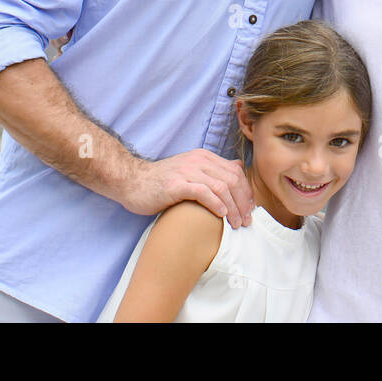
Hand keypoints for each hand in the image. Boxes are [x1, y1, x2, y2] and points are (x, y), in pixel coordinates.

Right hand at [123, 148, 253, 227]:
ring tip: (236, 223)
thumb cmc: (161, 182)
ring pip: (222, 187)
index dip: (246, 192)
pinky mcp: (176, 184)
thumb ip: (212, 171)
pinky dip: (216, 204)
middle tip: (246, 221)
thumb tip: (237, 168)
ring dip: (233, 207)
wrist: (131, 182)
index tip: (250, 210)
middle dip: (243, 202)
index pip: (236, 172)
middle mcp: (199, 161)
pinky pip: (204, 192)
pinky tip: (221, 216)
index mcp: (204, 157)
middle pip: (232, 180)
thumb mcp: (190, 171)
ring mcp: (187, 171)